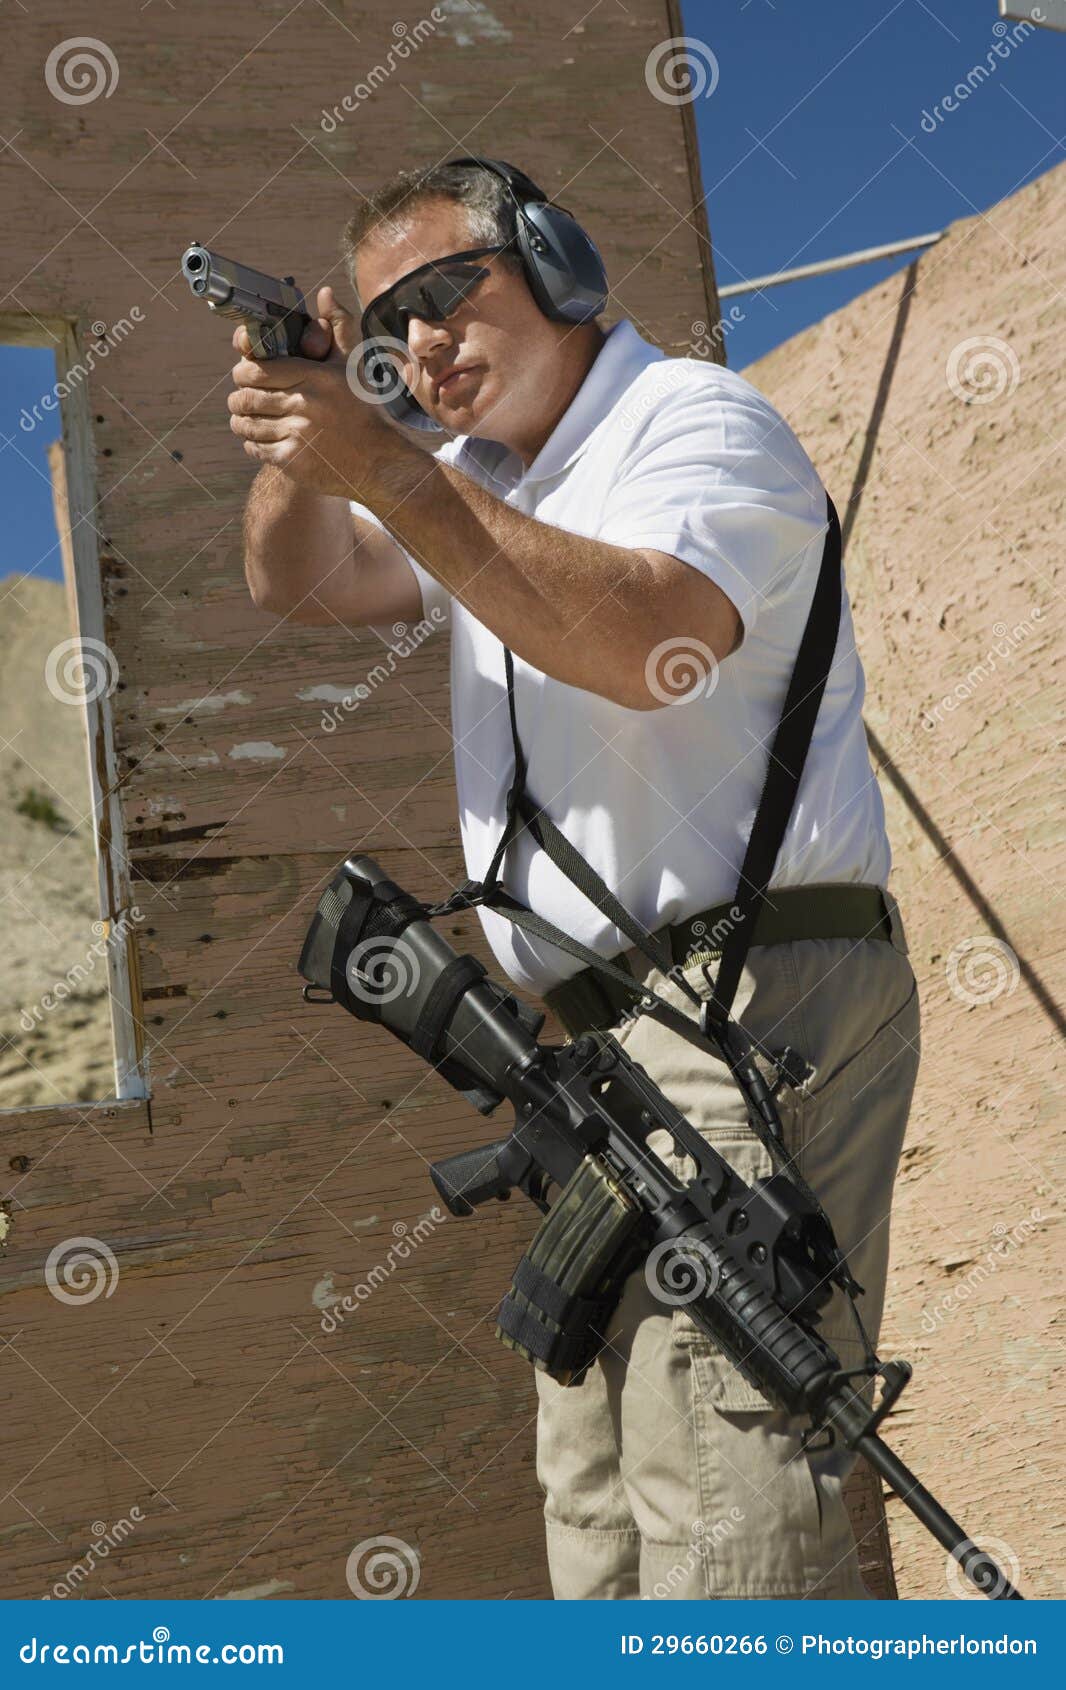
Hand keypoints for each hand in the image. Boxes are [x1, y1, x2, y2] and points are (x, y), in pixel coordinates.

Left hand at [227, 286, 394, 496]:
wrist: (379, 461)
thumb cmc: (362, 410)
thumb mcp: (351, 366)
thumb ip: (336, 328)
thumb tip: (325, 292)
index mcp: (314, 376)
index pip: (255, 370)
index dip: (243, 372)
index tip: (246, 376)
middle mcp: (305, 403)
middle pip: (246, 397)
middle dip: (239, 398)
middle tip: (242, 399)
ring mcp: (297, 433)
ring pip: (246, 424)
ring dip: (242, 421)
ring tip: (247, 419)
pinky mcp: (293, 460)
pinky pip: (255, 448)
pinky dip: (252, 444)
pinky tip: (261, 440)